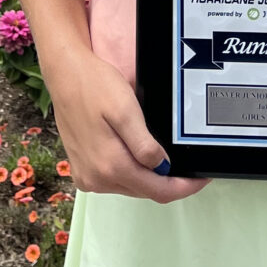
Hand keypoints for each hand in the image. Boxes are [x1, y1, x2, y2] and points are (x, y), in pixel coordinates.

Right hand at [50, 51, 207, 204]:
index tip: (201, 178)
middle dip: (168, 182)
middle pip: (145, 191)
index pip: (158, 191)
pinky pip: (114, 180)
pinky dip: (130, 172)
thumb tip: (163, 169)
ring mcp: (87, 176)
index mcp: (110, 166)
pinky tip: (136, 155)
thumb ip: (145, 146)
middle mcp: (97, 178)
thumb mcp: (126, 111)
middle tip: (187, 166)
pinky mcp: (82, 169)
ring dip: (148, 177)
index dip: (184, 188)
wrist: (65, 74)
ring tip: (162, 156)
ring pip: (130, 186)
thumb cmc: (94, 85)